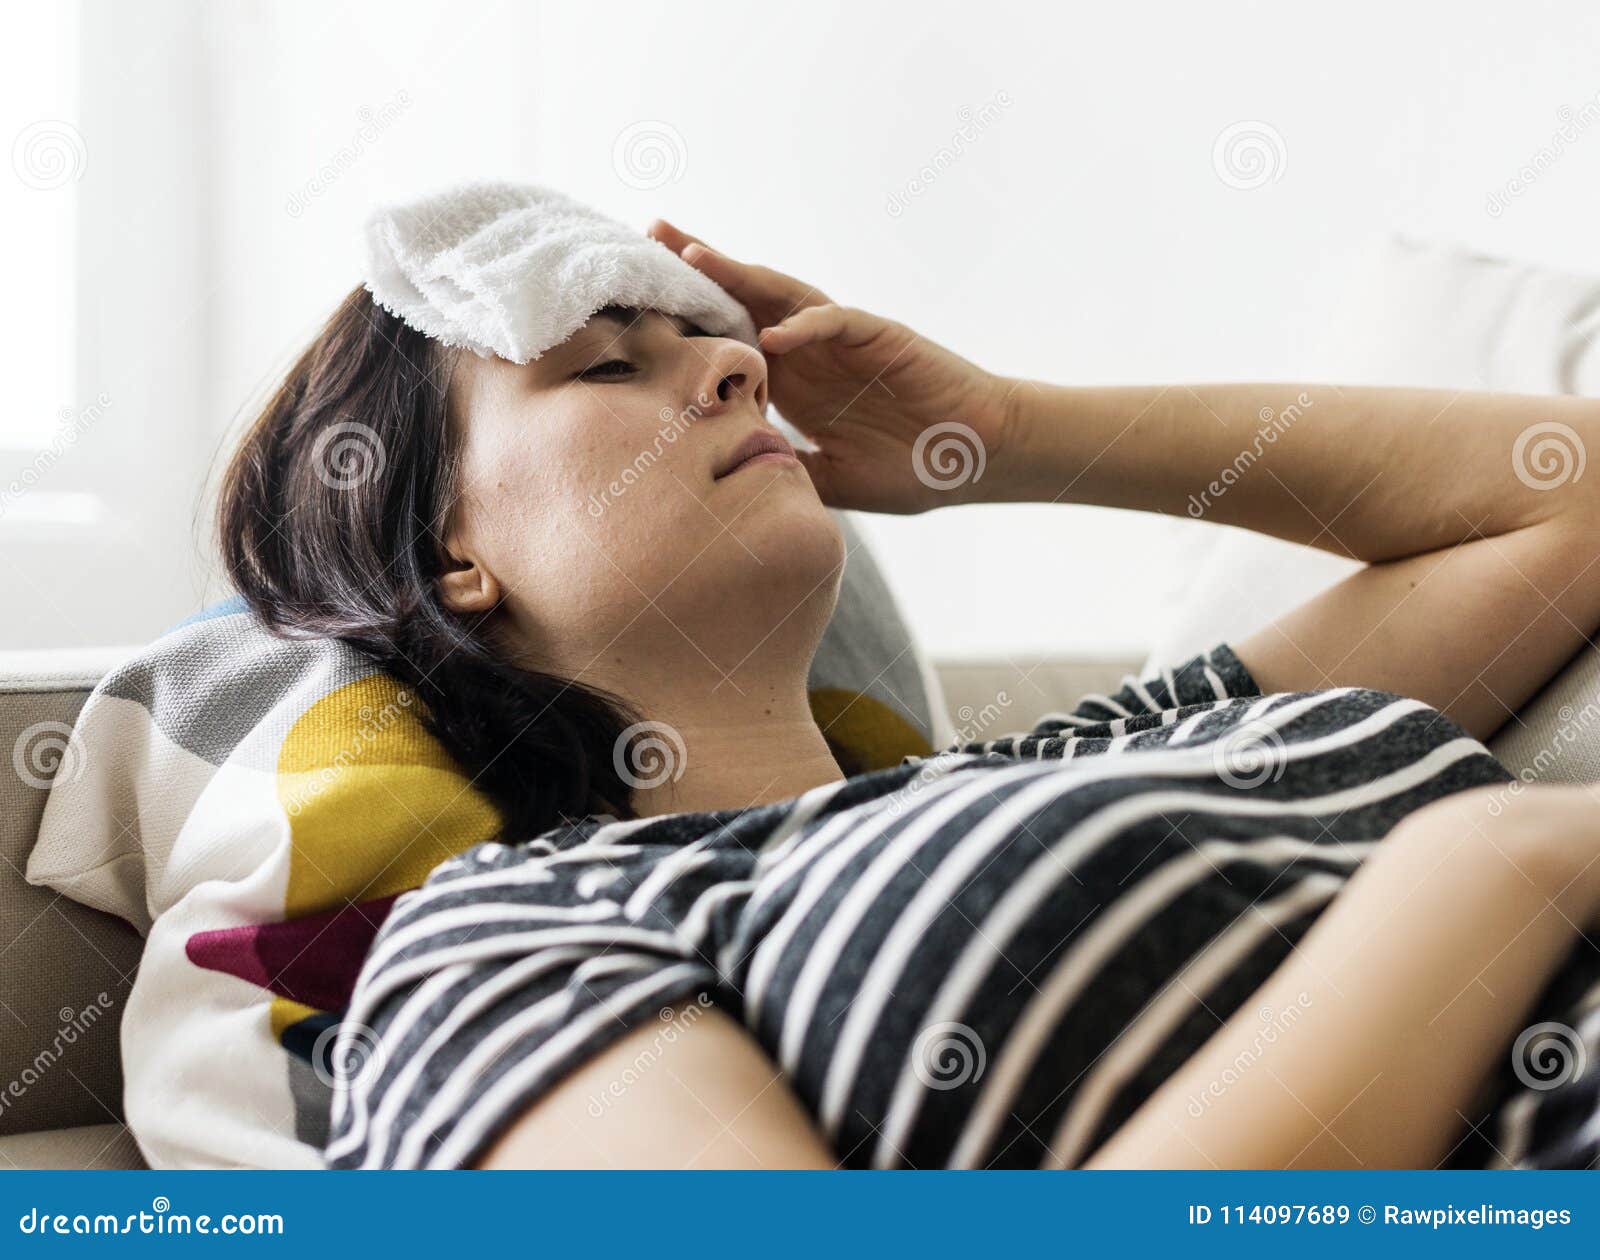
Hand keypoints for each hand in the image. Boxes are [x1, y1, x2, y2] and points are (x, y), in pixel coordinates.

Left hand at [649, 220, 1015, 513]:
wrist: (977, 458)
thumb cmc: (913, 468)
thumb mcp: (832, 481)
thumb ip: (788, 472)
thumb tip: (731, 484)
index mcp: (796, 383)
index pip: (733, 339)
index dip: (692, 320)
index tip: (641, 305)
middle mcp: (812, 352)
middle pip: (746, 299)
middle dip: (700, 269)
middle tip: (649, 232)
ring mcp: (845, 340)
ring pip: (784, 296)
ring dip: (739, 275)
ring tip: (692, 254)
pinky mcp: (882, 336)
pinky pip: (838, 322)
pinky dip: (807, 325)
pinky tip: (774, 334)